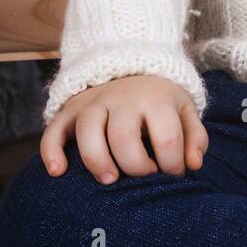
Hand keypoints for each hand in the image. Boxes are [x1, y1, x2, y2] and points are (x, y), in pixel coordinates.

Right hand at [39, 75, 209, 184]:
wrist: (132, 66)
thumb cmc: (161, 101)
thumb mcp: (184, 111)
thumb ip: (194, 137)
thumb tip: (193, 165)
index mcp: (157, 98)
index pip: (166, 136)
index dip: (171, 164)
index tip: (172, 175)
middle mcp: (123, 98)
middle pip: (124, 135)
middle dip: (135, 165)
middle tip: (141, 179)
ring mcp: (94, 102)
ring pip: (87, 129)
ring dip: (96, 160)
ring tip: (109, 179)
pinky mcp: (71, 109)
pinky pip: (54, 128)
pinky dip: (52, 151)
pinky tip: (58, 172)